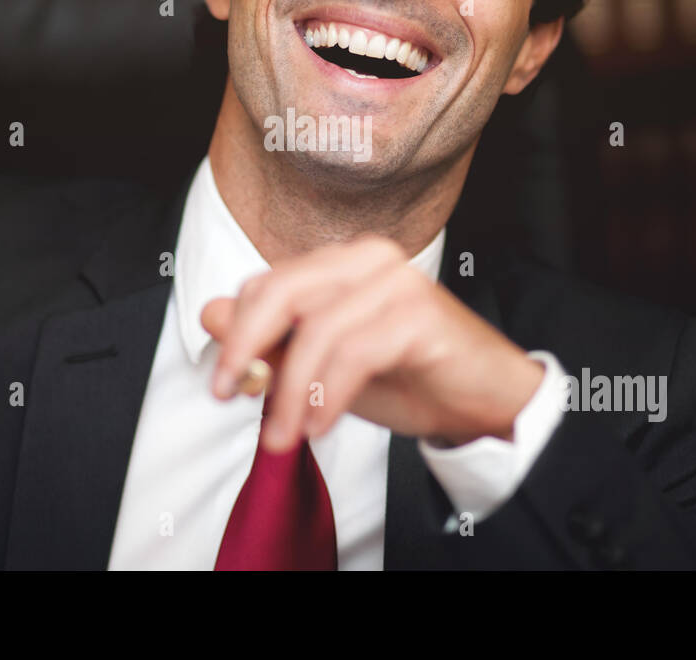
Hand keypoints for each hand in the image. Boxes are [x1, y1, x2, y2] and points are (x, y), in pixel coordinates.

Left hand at [201, 235, 544, 452]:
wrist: (484, 403)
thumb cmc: (407, 380)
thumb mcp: (324, 366)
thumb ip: (273, 340)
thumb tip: (211, 313)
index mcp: (342, 261)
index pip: (266, 284)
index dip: (237, 333)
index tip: (223, 384)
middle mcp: (368, 259)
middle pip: (281, 292)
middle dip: (246, 348)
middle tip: (228, 395)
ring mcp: (398, 281)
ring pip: (316, 330)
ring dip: (290, 391)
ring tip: (283, 435)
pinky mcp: (421, 314)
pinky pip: (355, 353)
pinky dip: (328, 394)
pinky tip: (320, 427)